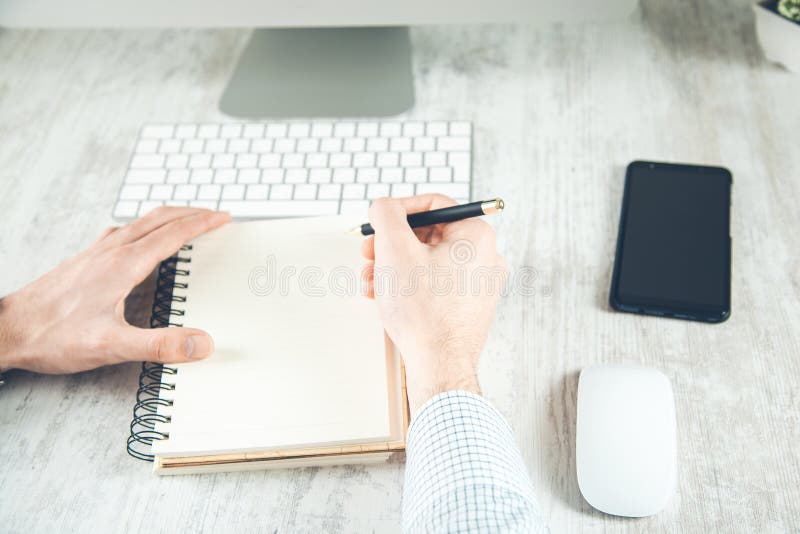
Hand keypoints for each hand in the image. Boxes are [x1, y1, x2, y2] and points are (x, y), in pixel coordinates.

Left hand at [0, 207, 229, 373]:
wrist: (7, 329)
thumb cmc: (52, 336)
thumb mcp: (111, 346)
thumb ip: (160, 344)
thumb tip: (202, 343)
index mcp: (124, 265)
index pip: (172, 234)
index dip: (202, 224)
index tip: (223, 217)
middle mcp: (110, 251)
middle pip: (158, 219)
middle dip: (191, 213)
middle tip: (214, 214)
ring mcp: (95, 253)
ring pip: (139, 222)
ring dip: (169, 217)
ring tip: (185, 220)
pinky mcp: (83, 260)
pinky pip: (122, 232)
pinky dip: (144, 227)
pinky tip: (138, 240)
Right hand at [361, 195, 506, 415]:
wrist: (439, 365)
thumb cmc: (424, 312)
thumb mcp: (394, 249)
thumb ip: (386, 215)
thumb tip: (384, 205)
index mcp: (476, 236)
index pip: (434, 205)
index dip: (399, 210)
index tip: (378, 222)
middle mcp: (485, 257)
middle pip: (428, 235)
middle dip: (391, 244)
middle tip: (368, 254)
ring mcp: (479, 285)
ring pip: (428, 261)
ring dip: (394, 266)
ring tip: (371, 281)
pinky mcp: (468, 307)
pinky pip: (435, 284)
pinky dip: (408, 286)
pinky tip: (384, 297)